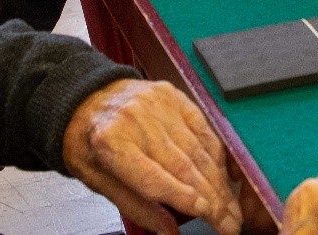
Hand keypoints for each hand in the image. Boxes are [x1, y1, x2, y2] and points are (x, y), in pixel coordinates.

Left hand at [62, 78, 241, 234]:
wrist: (86, 100)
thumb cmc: (90, 142)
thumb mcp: (100, 182)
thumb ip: (136, 207)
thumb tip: (169, 232)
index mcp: (111, 144)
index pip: (153, 177)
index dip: (183, 196)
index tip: (206, 213)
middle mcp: (137, 121)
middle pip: (183, 166)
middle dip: (212, 199)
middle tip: (230, 223)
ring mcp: (157, 105)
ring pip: (198, 150)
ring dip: (219, 182)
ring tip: (231, 207)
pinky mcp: (173, 95)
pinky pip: (203, 128)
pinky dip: (217, 154)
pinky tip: (226, 175)